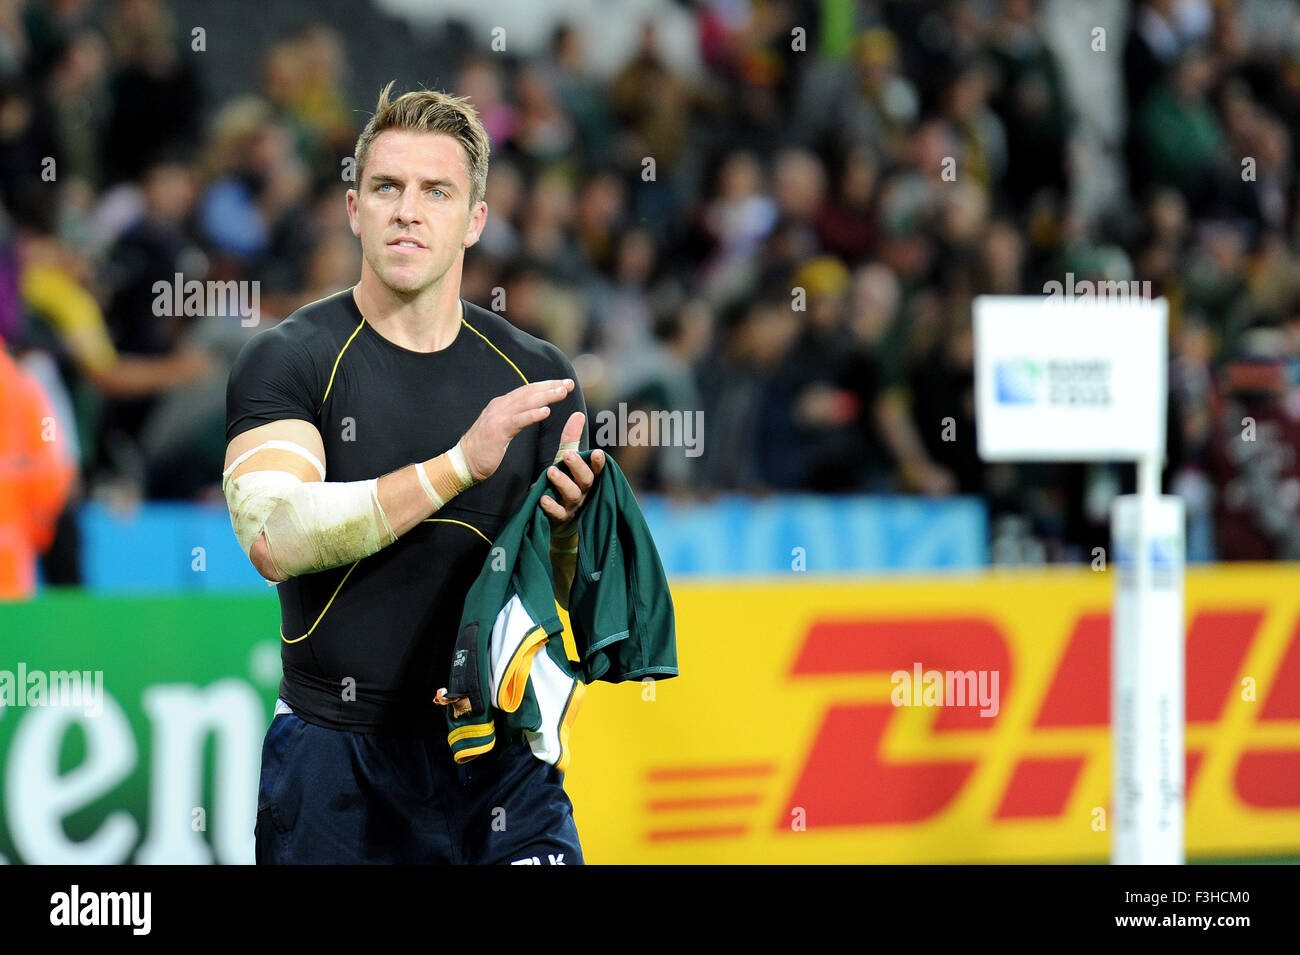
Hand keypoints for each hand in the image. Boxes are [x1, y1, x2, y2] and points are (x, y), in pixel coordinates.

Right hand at [459, 378, 573, 482]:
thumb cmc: (484, 448)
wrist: (463, 462)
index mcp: (502, 404)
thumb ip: (515, 416)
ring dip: (546, 396)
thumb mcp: (502, 427)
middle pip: (529, 392)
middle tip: (568, 383)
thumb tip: (531, 410)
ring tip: (562, 392)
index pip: (527, 390)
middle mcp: (500, 406)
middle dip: (550, 387)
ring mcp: (498, 417)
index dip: (546, 385)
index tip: (563, 383)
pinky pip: (518, 421)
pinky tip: (546, 412)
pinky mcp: (497, 431)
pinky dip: (532, 415)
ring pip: (526, 403)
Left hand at [540, 411, 604, 532]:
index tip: (597, 452)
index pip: (597, 468)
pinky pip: (557, 513)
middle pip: (585, 480)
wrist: (560, 518)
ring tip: (550, 471)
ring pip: (572, 494)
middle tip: (568, 455)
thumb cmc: (567, 483)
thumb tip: (577, 414)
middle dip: (578, 467)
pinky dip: (551, 506)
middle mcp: (584, 491)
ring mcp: (573, 505)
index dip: (598, 462)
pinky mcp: (560, 518)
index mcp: (588, 476)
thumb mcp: (568, 462)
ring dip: (562, 483)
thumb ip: (572, 440)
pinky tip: (542, 498)